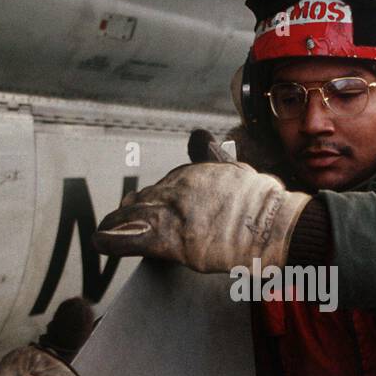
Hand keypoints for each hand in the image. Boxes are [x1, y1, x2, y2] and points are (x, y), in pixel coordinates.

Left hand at [92, 161, 309, 272]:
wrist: (274, 225)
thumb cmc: (262, 203)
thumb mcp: (235, 170)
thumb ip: (211, 155)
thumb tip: (197, 135)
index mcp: (194, 172)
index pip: (164, 184)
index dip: (152, 197)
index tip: (140, 203)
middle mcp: (179, 186)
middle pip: (145, 198)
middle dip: (133, 211)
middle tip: (122, 220)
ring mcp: (173, 211)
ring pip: (135, 215)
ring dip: (120, 224)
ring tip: (108, 231)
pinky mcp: (171, 236)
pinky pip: (132, 237)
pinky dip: (114, 239)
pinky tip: (101, 241)